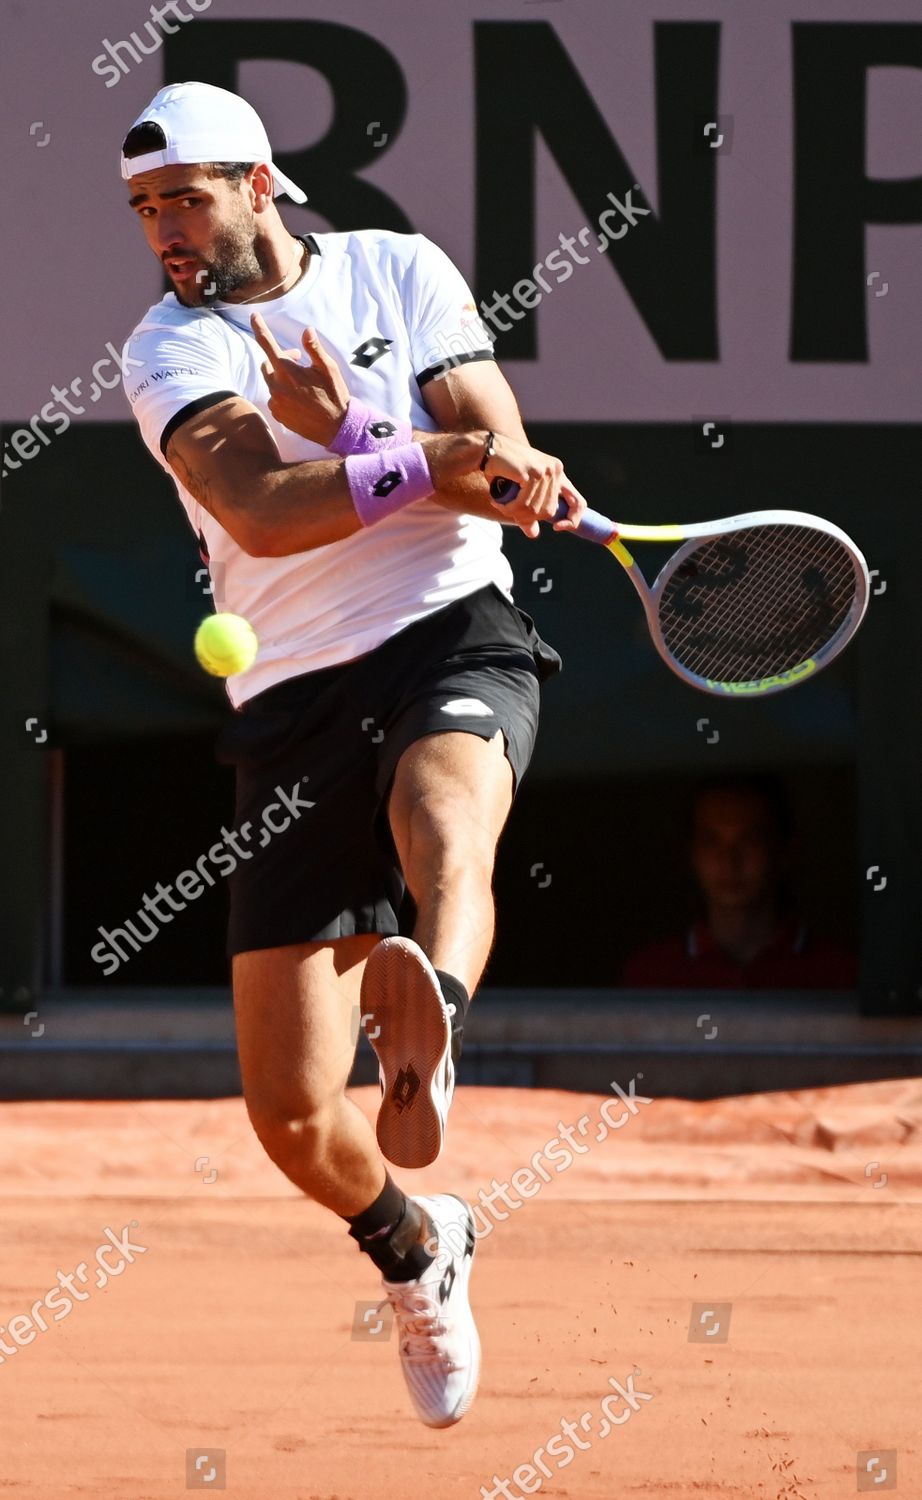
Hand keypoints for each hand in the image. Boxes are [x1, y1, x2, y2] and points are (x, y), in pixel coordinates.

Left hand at [251, 312, 350, 446]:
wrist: (337, 427)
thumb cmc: (334, 395)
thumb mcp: (328, 368)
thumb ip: (314, 348)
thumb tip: (307, 330)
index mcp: (287, 370)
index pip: (267, 343)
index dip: (259, 327)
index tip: (253, 316)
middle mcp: (276, 386)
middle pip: (267, 364)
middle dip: (280, 359)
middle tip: (299, 361)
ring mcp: (276, 402)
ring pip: (272, 383)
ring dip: (282, 379)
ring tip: (302, 384)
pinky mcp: (278, 415)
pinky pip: (275, 400)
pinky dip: (283, 395)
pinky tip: (299, 399)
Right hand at [483, 432, 586, 538]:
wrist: (486, 449)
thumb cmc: (502, 469)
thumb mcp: (520, 493)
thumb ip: (528, 511)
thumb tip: (534, 534)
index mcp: (558, 473)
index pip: (578, 503)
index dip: (572, 519)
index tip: (557, 528)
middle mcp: (555, 469)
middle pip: (549, 511)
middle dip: (527, 517)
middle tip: (510, 511)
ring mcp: (545, 470)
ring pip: (534, 509)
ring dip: (515, 513)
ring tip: (501, 505)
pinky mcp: (532, 472)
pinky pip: (524, 503)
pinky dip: (510, 508)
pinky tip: (498, 502)